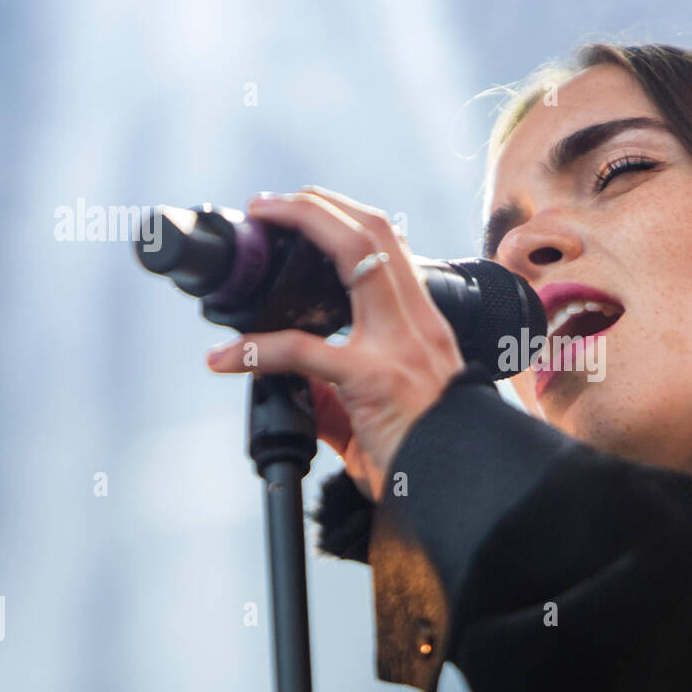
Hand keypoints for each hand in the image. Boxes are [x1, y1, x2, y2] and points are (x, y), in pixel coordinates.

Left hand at [205, 187, 465, 501]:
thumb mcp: (389, 410)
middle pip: (375, 230)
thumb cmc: (431, 453)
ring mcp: (399, 346)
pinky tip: (226, 358)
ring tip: (260, 221)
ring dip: (301, 225)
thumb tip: (291, 383)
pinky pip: (306, 352)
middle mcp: (417, 323)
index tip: (306, 208)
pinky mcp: (374, 381)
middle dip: (318, 202)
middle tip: (269, 203)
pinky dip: (258, 350)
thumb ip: (341, 390)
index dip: (346, 216)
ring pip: (354, 255)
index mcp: (423, 325)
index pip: (393, 246)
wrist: (465, 488)